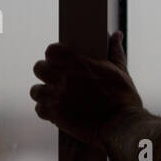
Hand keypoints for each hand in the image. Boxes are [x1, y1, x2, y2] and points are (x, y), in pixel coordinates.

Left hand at [31, 31, 142, 145]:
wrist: (122, 125)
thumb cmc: (124, 98)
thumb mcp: (121, 72)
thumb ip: (115, 52)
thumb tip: (116, 34)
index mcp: (80, 62)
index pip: (51, 51)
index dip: (54, 56)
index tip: (60, 61)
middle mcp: (65, 77)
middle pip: (39, 68)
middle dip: (46, 73)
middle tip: (56, 80)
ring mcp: (58, 96)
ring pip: (36, 90)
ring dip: (44, 93)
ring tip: (55, 98)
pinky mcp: (56, 114)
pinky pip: (39, 109)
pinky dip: (46, 111)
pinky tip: (57, 112)